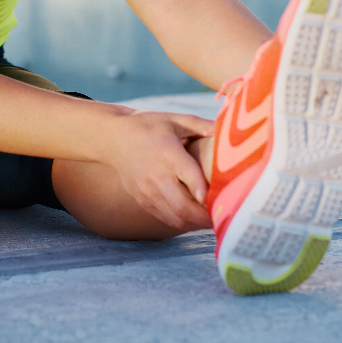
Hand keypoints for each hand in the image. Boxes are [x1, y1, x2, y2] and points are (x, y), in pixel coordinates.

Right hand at [104, 109, 215, 231]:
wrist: (113, 139)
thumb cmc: (148, 127)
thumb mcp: (174, 119)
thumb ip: (201, 125)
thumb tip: (227, 130)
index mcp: (167, 152)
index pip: (188, 175)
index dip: (204, 191)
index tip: (222, 197)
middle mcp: (156, 176)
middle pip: (183, 206)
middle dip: (208, 216)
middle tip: (228, 215)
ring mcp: (148, 192)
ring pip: (177, 218)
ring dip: (198, 223)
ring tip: (216, 219)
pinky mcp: (143, 201)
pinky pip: (167, 219)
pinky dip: (185, 222)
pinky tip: (198, 218)